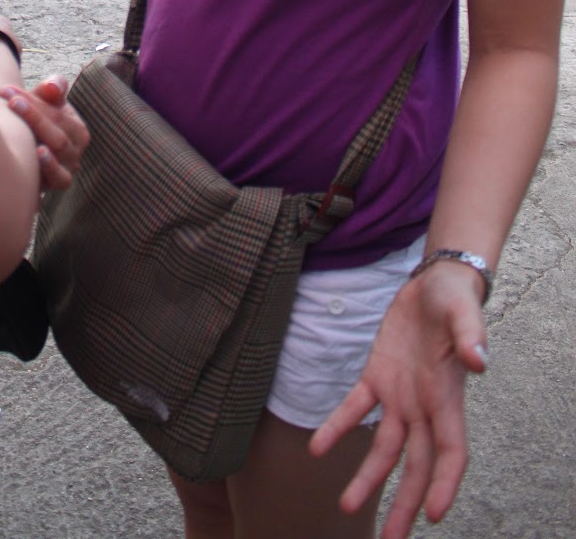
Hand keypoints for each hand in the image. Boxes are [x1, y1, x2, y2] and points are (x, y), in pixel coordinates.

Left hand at [0, 74, 89, 190]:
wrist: (26, 152)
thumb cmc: (35, 121)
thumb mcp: (44, 101)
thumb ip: (52, 88)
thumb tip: (53, 86)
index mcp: (77, 128)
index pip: (56, 112)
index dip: (32, 101)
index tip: (7, 91)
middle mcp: (76, 149)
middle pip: (57, 129)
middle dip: (32, 114)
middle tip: (8, 101)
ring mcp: (69, 167)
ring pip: (59, 149)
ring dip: (39, 134)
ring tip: (24, 128)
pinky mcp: (58, 183)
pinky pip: (60, 177)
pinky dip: (51, 166)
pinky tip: (37, 154)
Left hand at [309, 261, 487, 538]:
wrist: (432, 283)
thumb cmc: (453, 298)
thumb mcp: (462, 310)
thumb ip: (471, 334)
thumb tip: (479, 361)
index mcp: (448, 397)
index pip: (451, 452)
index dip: (444, 483)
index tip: (434, 514)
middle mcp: (425, 406)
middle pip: (416, 465)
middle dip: (406, 503)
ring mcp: (400, 395)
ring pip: (385, 448)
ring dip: (369, 478)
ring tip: (348, 508)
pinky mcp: (378, 377)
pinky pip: (356, 408)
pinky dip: (337, 428)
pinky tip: (317, 448)